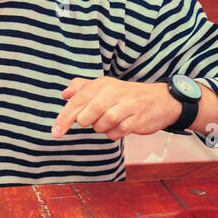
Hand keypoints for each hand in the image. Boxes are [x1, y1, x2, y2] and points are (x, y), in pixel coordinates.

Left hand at [51, 77, 182, 141]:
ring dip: (102, 128)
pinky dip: (114, 133)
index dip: (63, 119)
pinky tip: (121, 126)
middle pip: (86, 117)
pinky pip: (115, 133)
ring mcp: (126, 107)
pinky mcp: (136, 120)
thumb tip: (64, 94)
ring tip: (112, 120)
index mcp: (101, 85)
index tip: (55, 133)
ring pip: (100, 126)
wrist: (161, 100)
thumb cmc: (126, 95)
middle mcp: (113, 93)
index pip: (76, 102)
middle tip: (96, 118)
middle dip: (87, 122)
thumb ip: (82, 87)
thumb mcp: (105, 86)